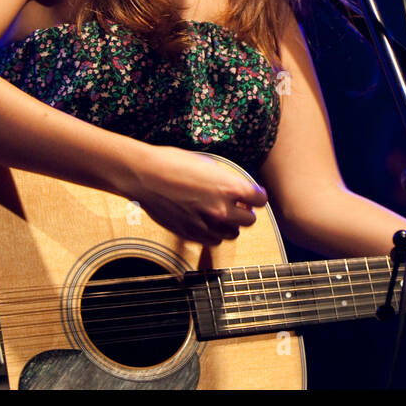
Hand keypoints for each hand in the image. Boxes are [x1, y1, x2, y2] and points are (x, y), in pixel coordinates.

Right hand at [130, 144, 266, 244]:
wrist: (145, 176)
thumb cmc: (173, 164)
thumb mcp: (208, 165)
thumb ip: (226, 180)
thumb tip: (236, 189)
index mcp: (229, 187)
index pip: (260, 200)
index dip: (256, 197)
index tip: (251, 195)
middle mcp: (222, 208)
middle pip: (249, 220)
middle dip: (244, 212)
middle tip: (235, 205)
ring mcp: (207, 224)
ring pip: (233, 234)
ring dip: (229, 225)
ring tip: (218, 214)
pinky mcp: (191, 234)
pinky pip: (214, 241)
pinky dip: (213, 234)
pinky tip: (205, 222)